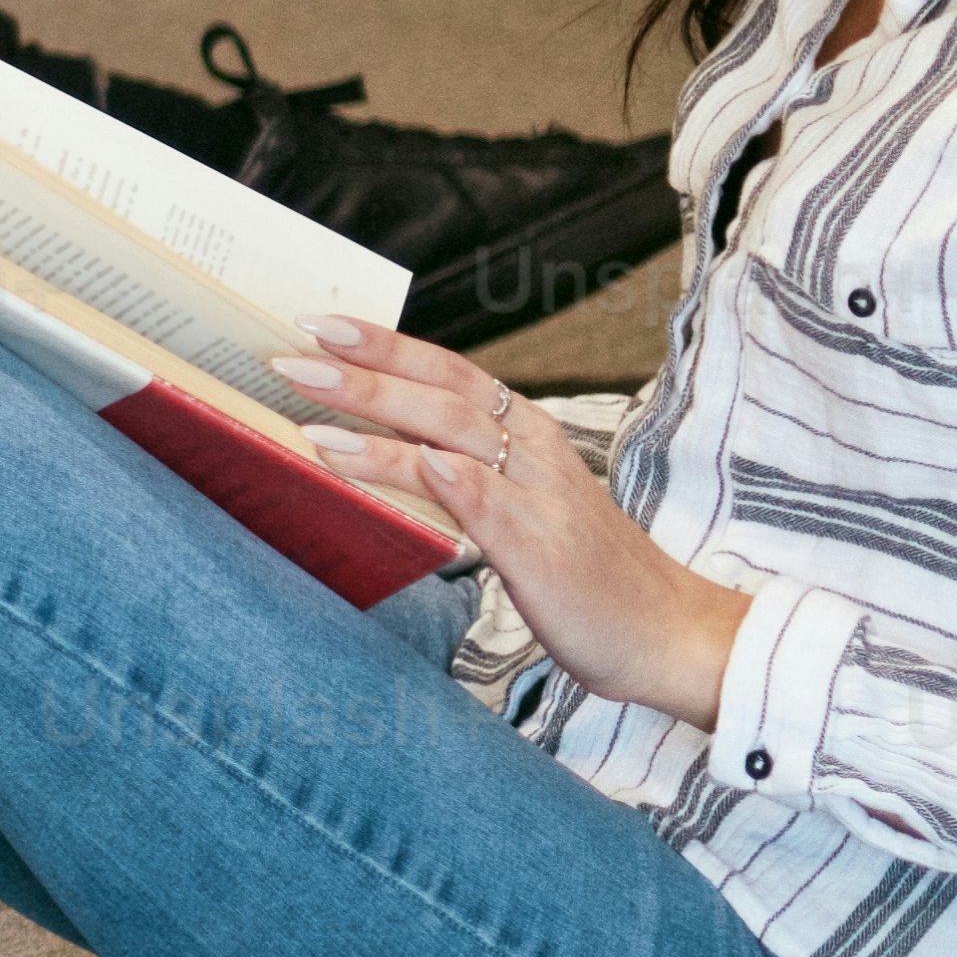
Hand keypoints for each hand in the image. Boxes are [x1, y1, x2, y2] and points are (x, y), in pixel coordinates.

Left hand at [282, 320, 745, 722]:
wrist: (666, 633)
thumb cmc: (586, 576)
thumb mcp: (518, 512)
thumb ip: (462, 478)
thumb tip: (388, 454)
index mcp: (527, 437)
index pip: (448, 375)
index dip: (386, 345)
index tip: (320, 322)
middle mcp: (533, 453)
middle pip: (442, 391)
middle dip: (366, 365)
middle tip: (290, 348)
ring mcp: (538, 498)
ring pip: (454, 436)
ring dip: (381, 413)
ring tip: (311, 402)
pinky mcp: (541, 548)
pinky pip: (488, 504)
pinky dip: (452, 479)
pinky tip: (413, 461)